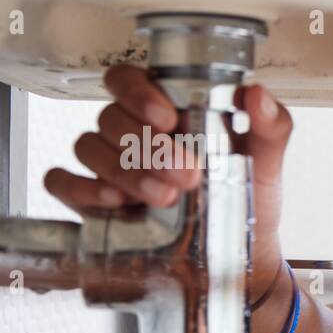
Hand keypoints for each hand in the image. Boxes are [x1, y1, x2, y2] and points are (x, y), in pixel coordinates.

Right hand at [43, 64, 293, 299]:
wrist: (241, 252)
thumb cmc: (249, 197)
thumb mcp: (266, 161)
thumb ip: (270, 125)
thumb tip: (256, 94)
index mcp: (167, 110)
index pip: (129, 80)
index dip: (139, 94)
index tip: (168, 120)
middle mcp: (132, 133)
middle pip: (110, 118)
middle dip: (147, 147)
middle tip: (187, 174)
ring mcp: (109, 165)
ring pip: (88, 147)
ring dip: (125, 170)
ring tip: (165, 197)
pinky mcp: (94, 200)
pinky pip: (62, 182)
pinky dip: (79, 187)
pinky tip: (114, 201)